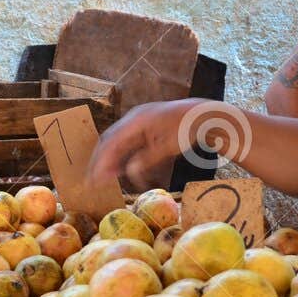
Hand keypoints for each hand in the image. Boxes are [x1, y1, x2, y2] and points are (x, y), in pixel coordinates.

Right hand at [86, 100, 200, 194]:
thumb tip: (129, 172)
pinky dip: (122, 156)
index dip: (100, 161)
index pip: (111, 142)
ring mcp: (139, 122)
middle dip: (101, 161)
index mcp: (136, 121)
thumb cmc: (187, 129)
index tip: (94, 179)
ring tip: (104, 178)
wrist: (203, 115)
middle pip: (110, 141)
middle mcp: (134, 119)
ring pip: (117, 142)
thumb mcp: (168, 147)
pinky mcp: (145, 127)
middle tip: (94, 180)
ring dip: (110, 160)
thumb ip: (147, 160)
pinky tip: (121, 169)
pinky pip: (128, 142)